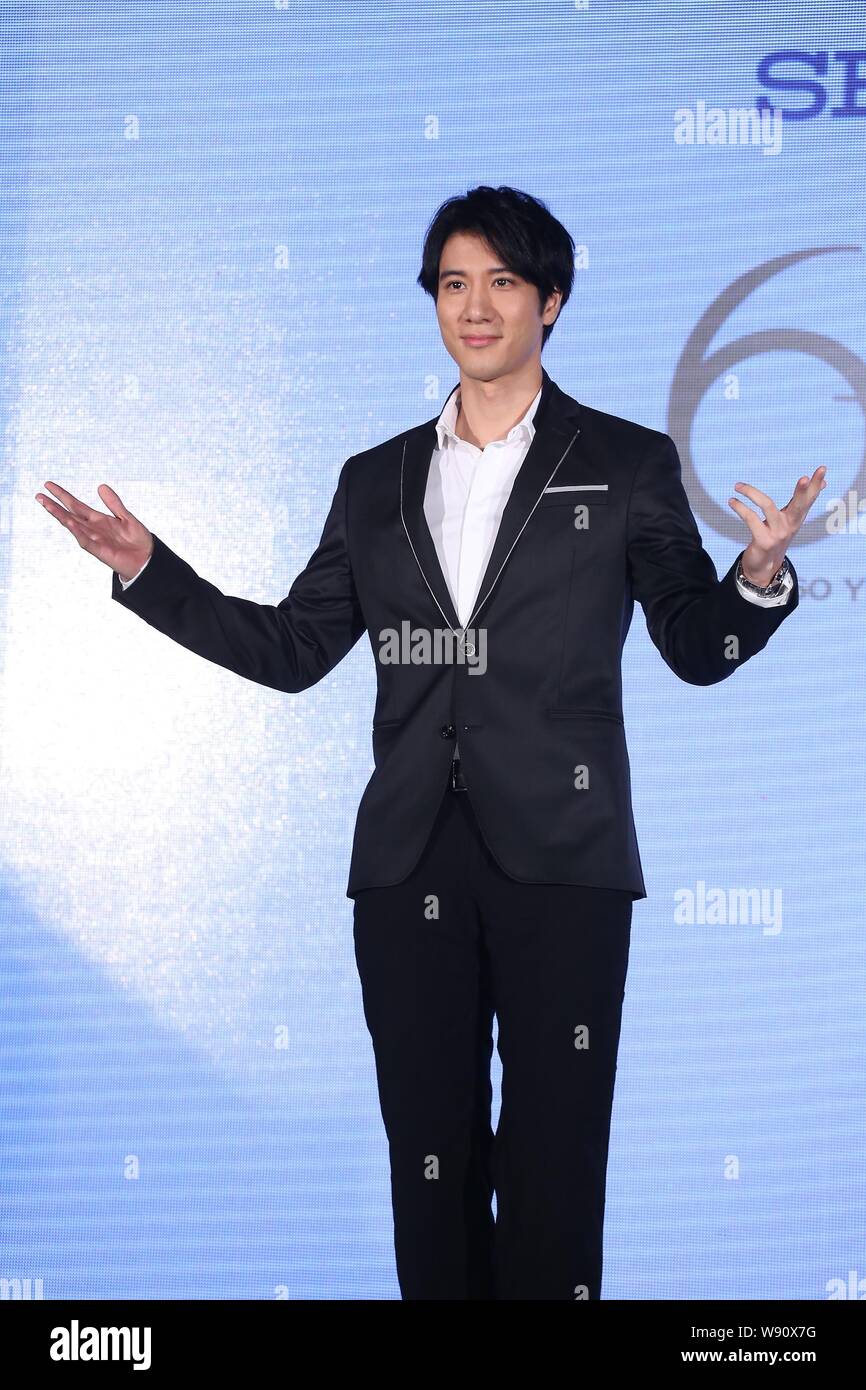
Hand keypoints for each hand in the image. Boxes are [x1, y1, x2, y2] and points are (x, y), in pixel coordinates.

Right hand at [35, 482, 152, 581]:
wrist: (147, 560)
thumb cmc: (137, 541)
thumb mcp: (126, 517)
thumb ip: (113, 503)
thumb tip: (100, 486)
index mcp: (99, 520)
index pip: (76, 505)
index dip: (63, 495)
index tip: (49, 485)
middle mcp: (93, 529)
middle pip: (70, 514)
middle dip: (55, 505)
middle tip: (39, 495)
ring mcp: (95, 540)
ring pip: (73, 526)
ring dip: (60, 516)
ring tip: (47, 505)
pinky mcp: (100, 551)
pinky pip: (86, 541)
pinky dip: (77, 532)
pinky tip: (69, 523)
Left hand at [728, 465, 826, 585]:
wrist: (765, 567)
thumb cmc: (776, 537)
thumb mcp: (790, 520)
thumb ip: (800, 502)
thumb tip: (822, 484)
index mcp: (797, 518)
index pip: (809, 498)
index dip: (816, 484)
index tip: (822, 469)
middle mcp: (790, 525)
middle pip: (800, 504)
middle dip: (803, 490)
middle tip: (805, 478)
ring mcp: (778, 534)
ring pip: (768, 506)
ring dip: (752, 494)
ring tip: (738, 485)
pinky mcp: (763, 541)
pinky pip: (750, 519)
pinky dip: (740, 508)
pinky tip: (732, 501)